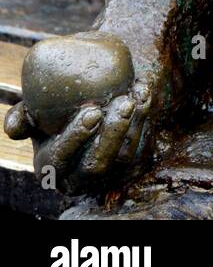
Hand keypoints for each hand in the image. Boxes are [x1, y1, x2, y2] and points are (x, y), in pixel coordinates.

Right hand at [4, 34, 156, 195]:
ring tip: (135, 96)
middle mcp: (78, 175)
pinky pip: (141, 143)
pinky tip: (144, 91)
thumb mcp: (36, 114)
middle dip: (110, 135)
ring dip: (132, 125)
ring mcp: (107, 171)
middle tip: (123, 103)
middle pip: (95, 165)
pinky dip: (144, 116)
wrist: (90, 101)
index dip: (74, 140)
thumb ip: (24, 116)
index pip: (59, 160)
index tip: (92, 112)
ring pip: (122, 157)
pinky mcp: (130, 162)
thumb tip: (15, 127)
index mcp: (51, 165)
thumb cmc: (55, 110)